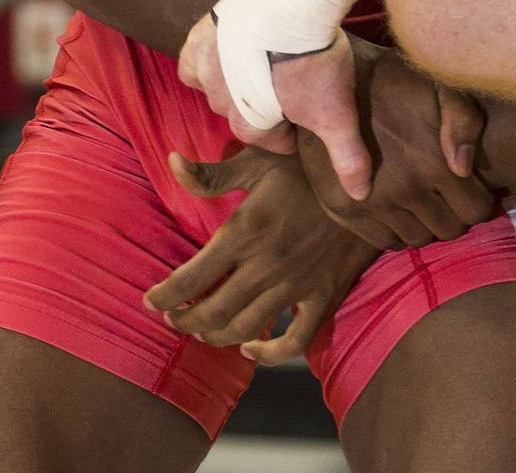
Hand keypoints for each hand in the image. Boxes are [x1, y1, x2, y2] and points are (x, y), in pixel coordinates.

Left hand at [144, 148, 377, 365]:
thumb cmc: (307, 167)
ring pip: (246, 329)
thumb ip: (213, 174)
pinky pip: (295, 341)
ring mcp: (295, 286)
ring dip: (217, 336)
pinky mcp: (322, 297)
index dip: (165, 294)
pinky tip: (252, 349)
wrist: (366, 182)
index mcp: (245, 232)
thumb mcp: (259, 161)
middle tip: (173, 318)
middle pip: (213, 311)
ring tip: (202, 331)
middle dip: (185, 320)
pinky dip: (269, 354)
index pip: (192, 276)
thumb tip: (171, 163)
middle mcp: (265, 266)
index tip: (150, 300)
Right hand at [177, 12, 339, 163]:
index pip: (270, 140)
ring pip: (216, 89)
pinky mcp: (201, 37)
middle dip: (264, 106)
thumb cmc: (315, 60)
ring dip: (235, 84)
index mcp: (251, 125)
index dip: (291, 129)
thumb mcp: (339, 113)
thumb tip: (360, 196)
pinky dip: (204, 63)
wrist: (297, 1)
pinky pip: (191, 63)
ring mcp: (208, 68)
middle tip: (288, 85)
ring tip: (264, 66)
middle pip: (242, 114)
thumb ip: (348, 157)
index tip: (304, 112)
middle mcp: (221, 102)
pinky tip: (226, 55)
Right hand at [292, 38, 490, 251]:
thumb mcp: (440, 85)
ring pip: (416, 239)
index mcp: (433, 163)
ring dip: (425, 225)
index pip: (475, 210)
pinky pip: (382, 241)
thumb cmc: (396, 80)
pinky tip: (398, 209)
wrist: (334, 79)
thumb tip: (464, 168)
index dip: (477, 201)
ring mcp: (371, 203)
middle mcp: (404, 189)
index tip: (470, 190)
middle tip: (447, 197)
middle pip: (448, 230)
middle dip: (454, 215)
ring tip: (423, 202)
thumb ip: (464, 120)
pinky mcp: (343, 207)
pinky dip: (395, 231)